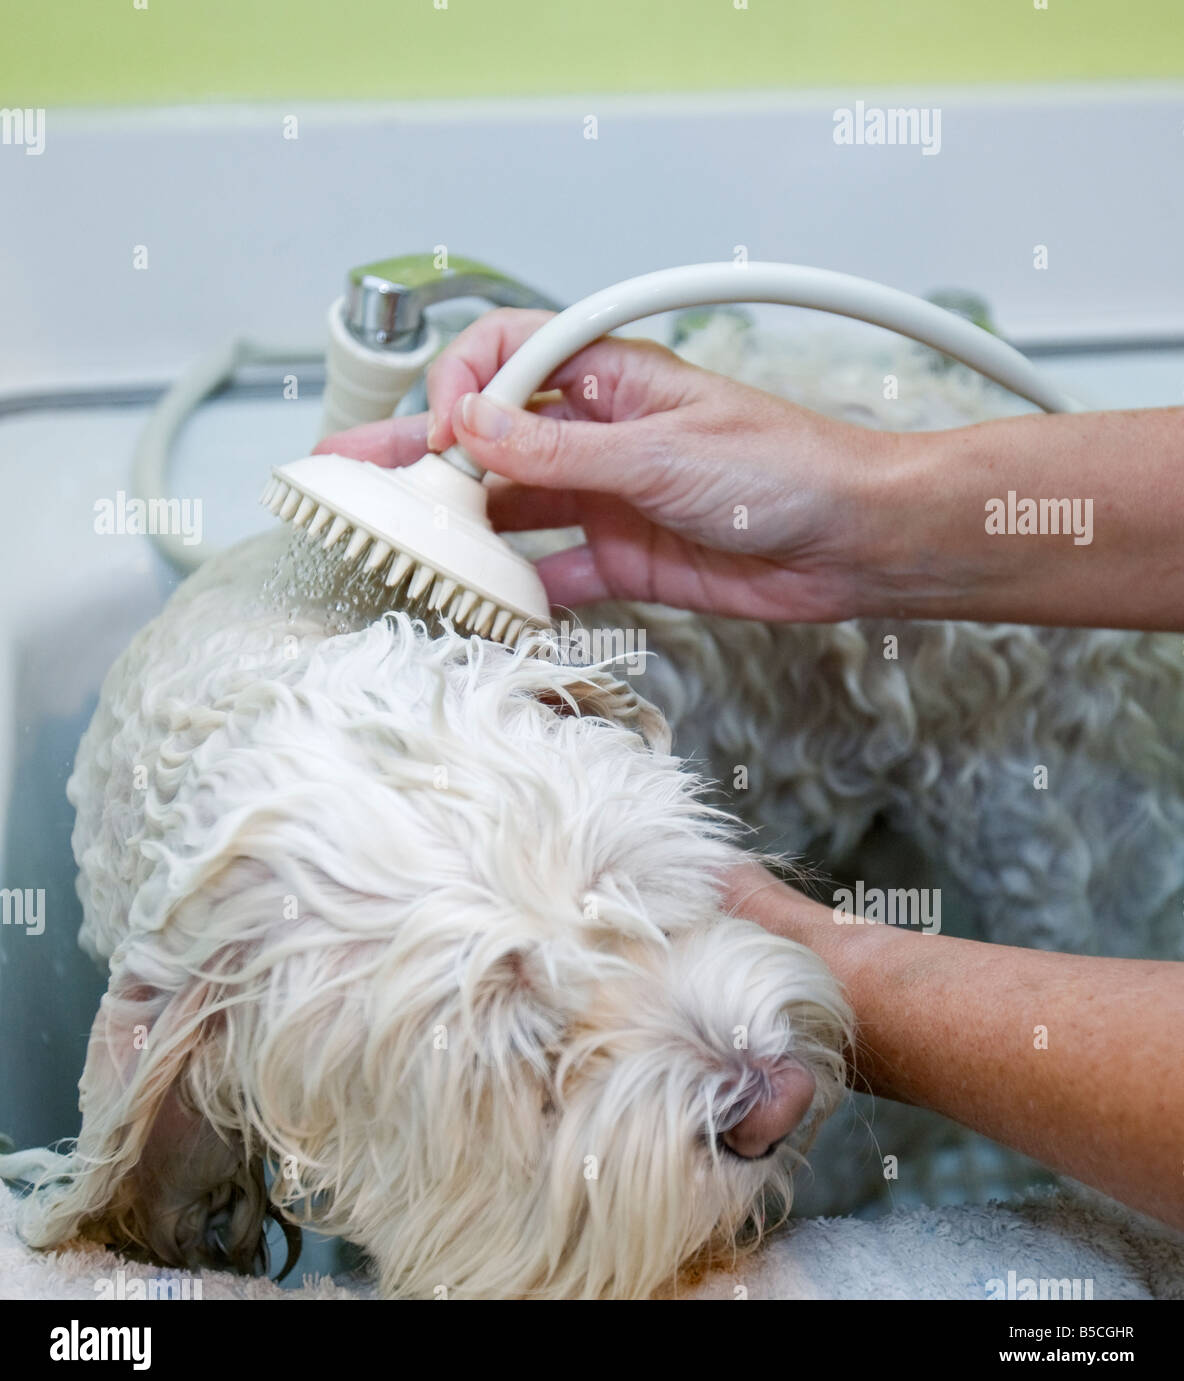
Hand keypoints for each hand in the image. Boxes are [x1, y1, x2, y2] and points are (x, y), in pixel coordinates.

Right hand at [316, 309, 899, 621]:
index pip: (505, 357)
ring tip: (389, 545)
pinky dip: (515, 589)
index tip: (447, 432)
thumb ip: (559, 451)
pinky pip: (551, 573)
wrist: (851, 543)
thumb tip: (470, 428)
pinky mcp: (622, 559)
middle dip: (418, 456)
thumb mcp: (661, 452)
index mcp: (608, 379)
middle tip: (345, 477)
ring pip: (509, 509)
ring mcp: (604, 498)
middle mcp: (597, 436)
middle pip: (487, 439)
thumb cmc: (784, 468)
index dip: (462, 387)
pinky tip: (474, 601)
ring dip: (454, 527)